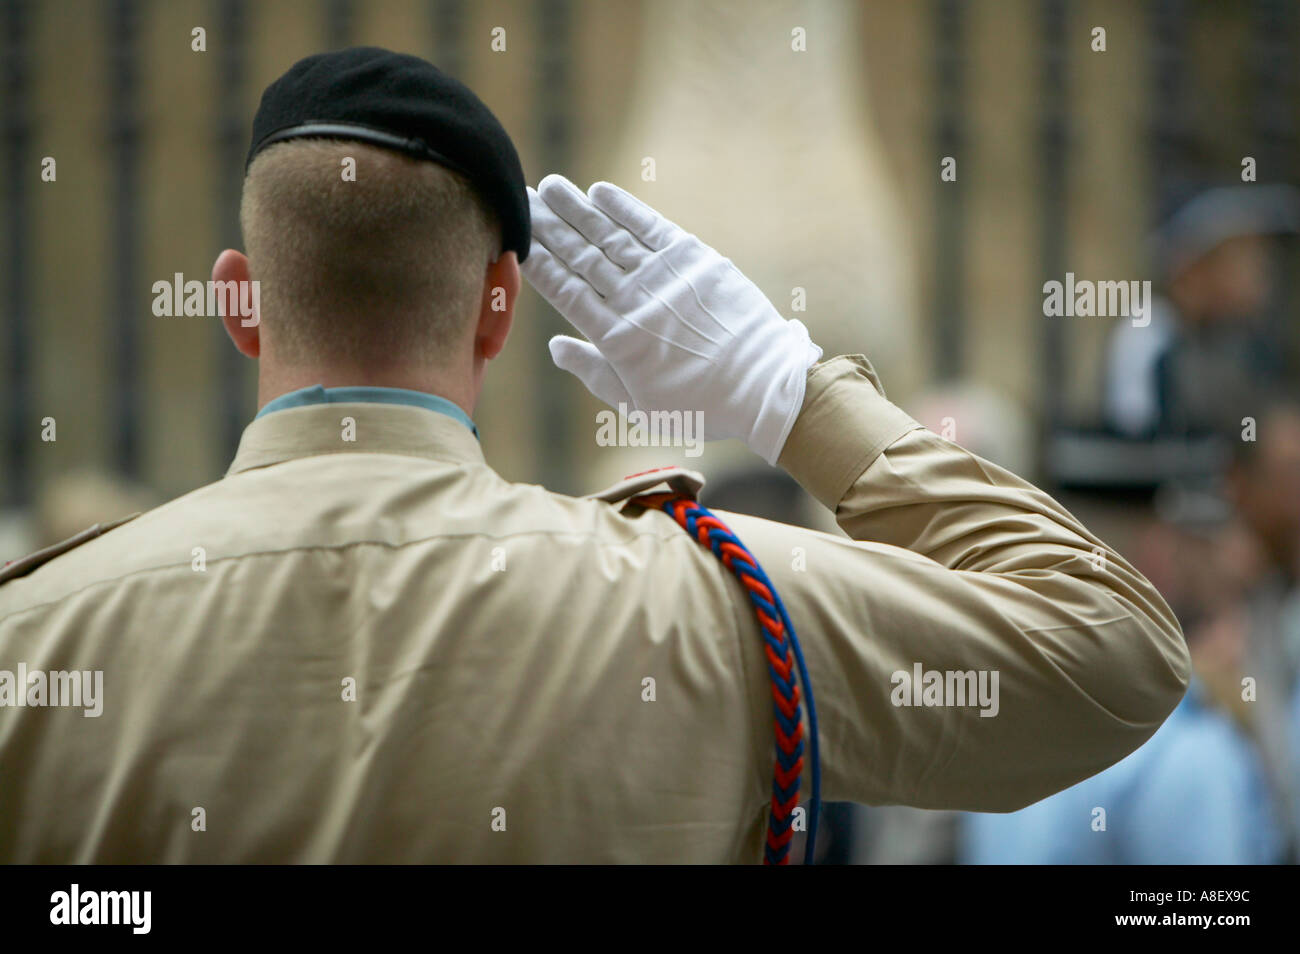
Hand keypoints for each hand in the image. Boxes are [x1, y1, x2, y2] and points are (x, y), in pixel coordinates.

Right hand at [521, 174, 822, 464]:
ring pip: (610, 236)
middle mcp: (634, 300)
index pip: (565, 290)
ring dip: (578, 209)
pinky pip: (651, 228)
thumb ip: (592, 372)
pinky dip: (624, 209)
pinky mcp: (694, 259)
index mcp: (615, 338)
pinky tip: (600, 192)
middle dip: (549, 226)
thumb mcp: (637, 404)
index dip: (539, 261)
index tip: (517, 237)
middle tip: (523, 198)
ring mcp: (664, 277)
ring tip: (551, 186)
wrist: (762, 385)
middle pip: (581, 256)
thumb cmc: (697, 405)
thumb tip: (554, 346)